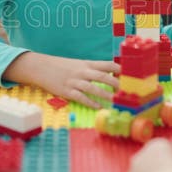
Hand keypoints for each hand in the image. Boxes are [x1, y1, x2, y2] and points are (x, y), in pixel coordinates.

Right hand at [4, 52, 119, 108]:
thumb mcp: (79, 64)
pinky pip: (80, 97)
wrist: (41, 67)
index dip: (120, 69)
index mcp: (87, 64)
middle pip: (103, 76)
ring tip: (115, 101)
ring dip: (105, 95)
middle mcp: (82, 71)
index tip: (131, 76)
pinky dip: (90, 102)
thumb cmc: (62, 66)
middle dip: (117, 84)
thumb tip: (111, 74)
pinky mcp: (66, 91)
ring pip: (93, 88)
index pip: (108, 64)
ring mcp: (74, 81)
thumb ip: (93, 69)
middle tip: (127, 92)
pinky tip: (97, 107)